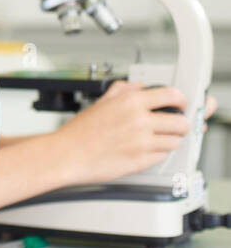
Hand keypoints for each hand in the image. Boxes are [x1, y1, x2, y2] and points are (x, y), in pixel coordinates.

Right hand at [54, 80, 190, 183]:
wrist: (65, 155)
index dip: (181, 100)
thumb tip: (136, 86)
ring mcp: (142, 142)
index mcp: (130, 102)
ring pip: (175, 142)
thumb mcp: (99, 103)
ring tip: (155, 140)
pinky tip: (143, 151)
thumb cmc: (78, 133)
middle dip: (180, 125)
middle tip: (172, 126)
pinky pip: (162, 157)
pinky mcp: (141, 161)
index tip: (180, 104)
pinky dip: (157, 155)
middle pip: (181, 122)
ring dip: (169, 141)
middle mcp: (139, 120)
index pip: (173, 95)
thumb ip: (121, 91)